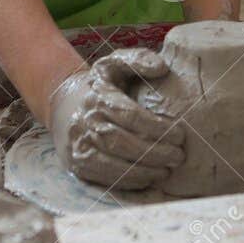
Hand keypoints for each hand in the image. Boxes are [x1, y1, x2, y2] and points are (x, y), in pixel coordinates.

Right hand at [48, 49, 185, 189]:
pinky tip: (148, 179)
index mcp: (98, 97)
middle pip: (122, 143)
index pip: (130, 116)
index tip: (180, 135)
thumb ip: (139, 60)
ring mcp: (79, 145)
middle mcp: (85, 122)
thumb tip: (162, 68)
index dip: (157, 128)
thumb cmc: (101, 84)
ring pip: (112, 164)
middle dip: (154, 153)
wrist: (63, 103)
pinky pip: (104, 178)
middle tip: (178, 156)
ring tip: (167, 171)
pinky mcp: (77, 164)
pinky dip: (128, 182)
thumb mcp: (115, 63)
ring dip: (143, 171)